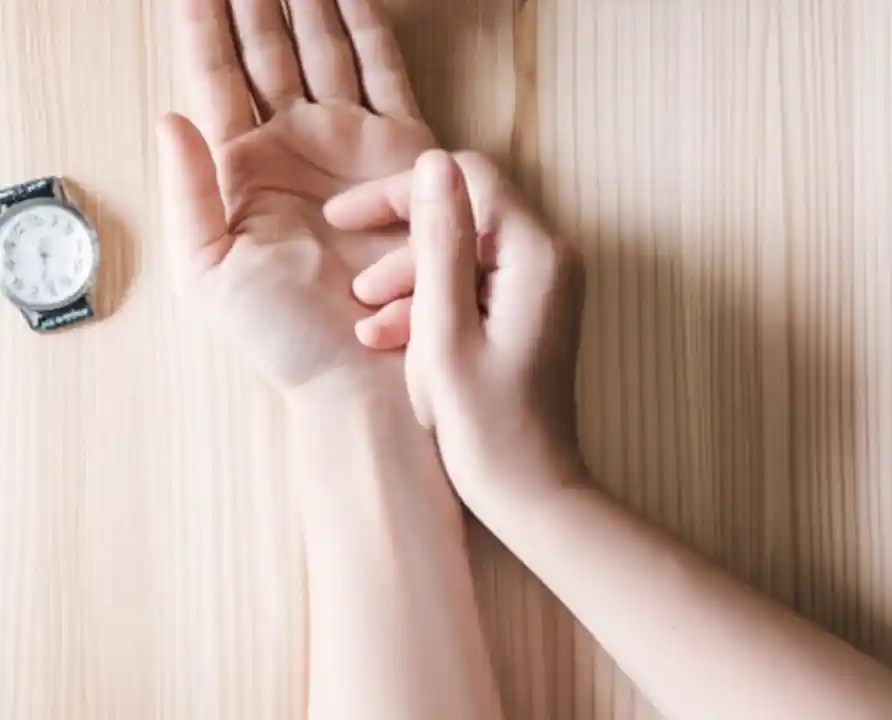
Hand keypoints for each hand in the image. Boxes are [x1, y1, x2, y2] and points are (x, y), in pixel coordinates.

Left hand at [157, 0, 434, 400]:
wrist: (364, 375)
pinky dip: (370, 28)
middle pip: (269, 46)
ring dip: (308, 0)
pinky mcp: (401, 154)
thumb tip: (168, 117)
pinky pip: (386, 74)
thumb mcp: (208, 273)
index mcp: (243, 169)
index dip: (204, 20)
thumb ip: (188, 193)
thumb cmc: (285, 338)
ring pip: (324, 48)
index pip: (217, 73)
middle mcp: (295, 147)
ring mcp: (349, 145)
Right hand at [324, 150, 587, 505]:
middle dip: (402, 245)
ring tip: (368, 322)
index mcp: (534, 255)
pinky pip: (473, 284)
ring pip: (462, 252)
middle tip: (354, 285)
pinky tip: (390, 338)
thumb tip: (433, 164)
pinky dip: (431, 303)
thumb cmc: (485, 422)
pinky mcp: (528, 310)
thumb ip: (439, 242)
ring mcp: (541, 285)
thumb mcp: (444, 329)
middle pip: (463, 212)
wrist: (530, 490)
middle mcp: (548, 258)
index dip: (400, 190)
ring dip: (409, 280)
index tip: (344, 217)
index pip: (465, 179)